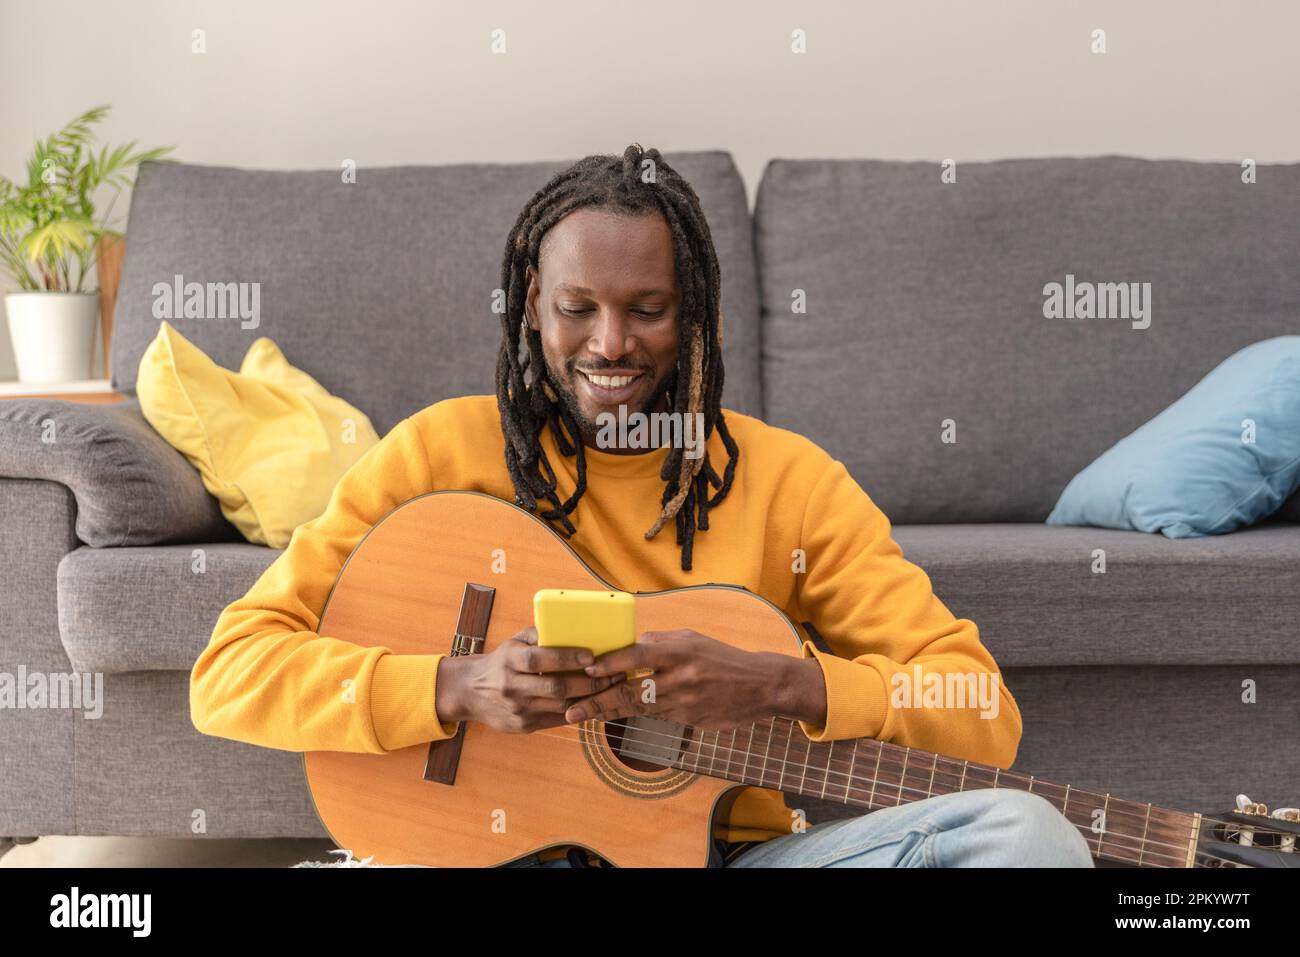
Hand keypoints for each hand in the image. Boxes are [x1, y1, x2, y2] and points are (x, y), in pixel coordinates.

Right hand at [435, 626, 620, 732]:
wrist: (471, 693)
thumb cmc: (501, 662)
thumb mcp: (513, 642)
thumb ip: (539, 633)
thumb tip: (570, 626)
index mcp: (509, 660)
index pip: (538, 659)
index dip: (566, 658)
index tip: (590, 654)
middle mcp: (511, 686)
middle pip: (554, 687)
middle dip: (588, 683)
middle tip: (612, 674)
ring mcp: (518, 710)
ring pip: (560, 707)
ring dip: (588, 699)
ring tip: (609, 688)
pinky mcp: (524, 726)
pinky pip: (557, 719)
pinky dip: (577, 711)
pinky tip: (593, 702)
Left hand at [566, 629, 825, 729]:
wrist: (760, 686)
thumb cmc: (721, 658)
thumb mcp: (692, 639)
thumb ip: (659, 643)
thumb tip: (628, 647)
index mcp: (680, 649)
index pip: (636, 654)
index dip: (608, 663)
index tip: (584, 669)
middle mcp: (680, 675)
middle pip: (630, 689)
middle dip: (596, 700)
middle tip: (571, 708)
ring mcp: (685, 700)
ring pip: (637, 708)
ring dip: (607, 712)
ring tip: (581, 717)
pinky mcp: (689, 719)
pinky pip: (655, 717)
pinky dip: (631, 716)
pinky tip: (612, 717)